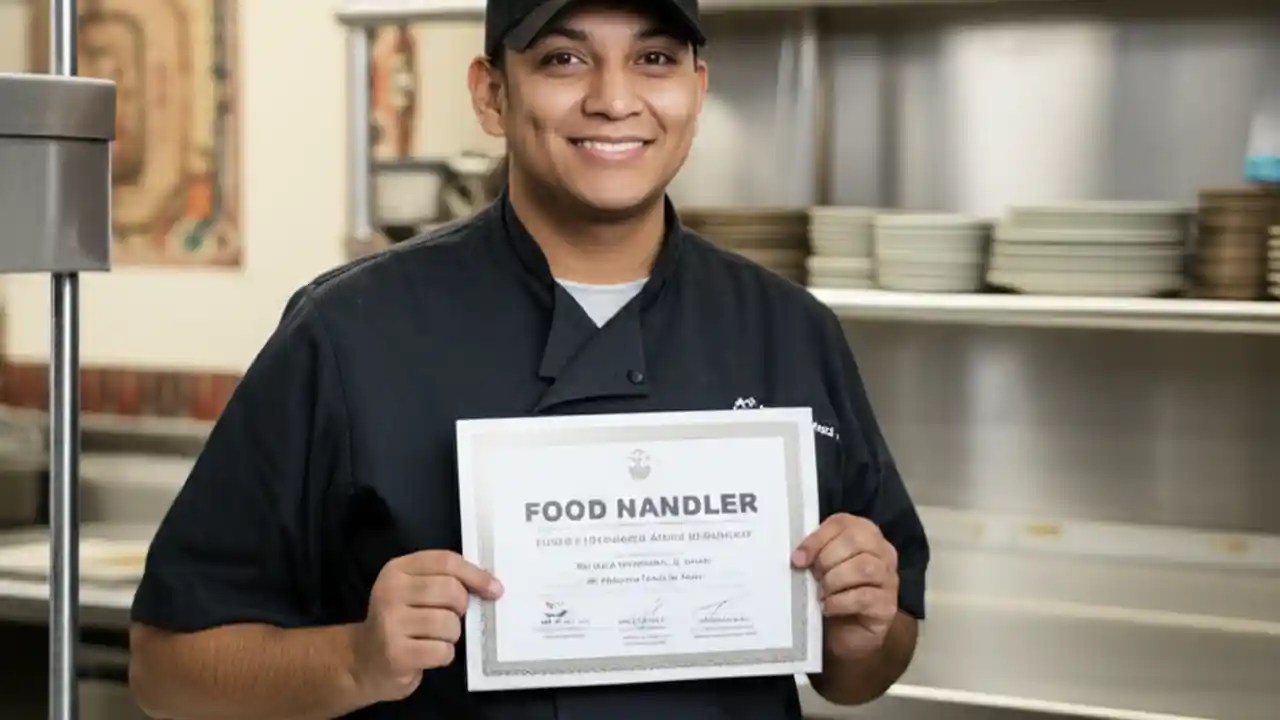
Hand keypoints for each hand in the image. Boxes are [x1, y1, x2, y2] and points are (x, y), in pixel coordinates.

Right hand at [350, 551, 502, 702]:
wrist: (364, 660)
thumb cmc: (400, 621)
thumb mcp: (414, 591)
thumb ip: (446, 580)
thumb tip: (492, 587)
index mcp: (397, 570)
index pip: (446, 561)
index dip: (475, 575)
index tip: (494, 589)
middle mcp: (390, 592)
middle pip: (451, 590)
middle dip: (461, 608)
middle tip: (450, 617)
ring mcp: (391, 623)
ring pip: (449, 623)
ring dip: (451, 635)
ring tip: (434, 637)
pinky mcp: (397, 653)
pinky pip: (443, 650)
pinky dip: (444, 655)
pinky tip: (427, 653)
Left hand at [792, 514, 898, 661]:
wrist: (846, 633)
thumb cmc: (832, 592)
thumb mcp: (821, 567)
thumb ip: (813, 553)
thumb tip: (798, 557)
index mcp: (864, 533)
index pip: (842, 523)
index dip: (817, 539)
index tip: (798, 559)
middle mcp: (882, 552)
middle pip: (856, 542)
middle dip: (826, 560)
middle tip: (813, 577)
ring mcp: (889, 579)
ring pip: (864, 568)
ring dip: (834, 581)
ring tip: (820, 593)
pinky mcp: (887, 606)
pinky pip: (864, 597)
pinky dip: (839, 602)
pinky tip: (827, 607)